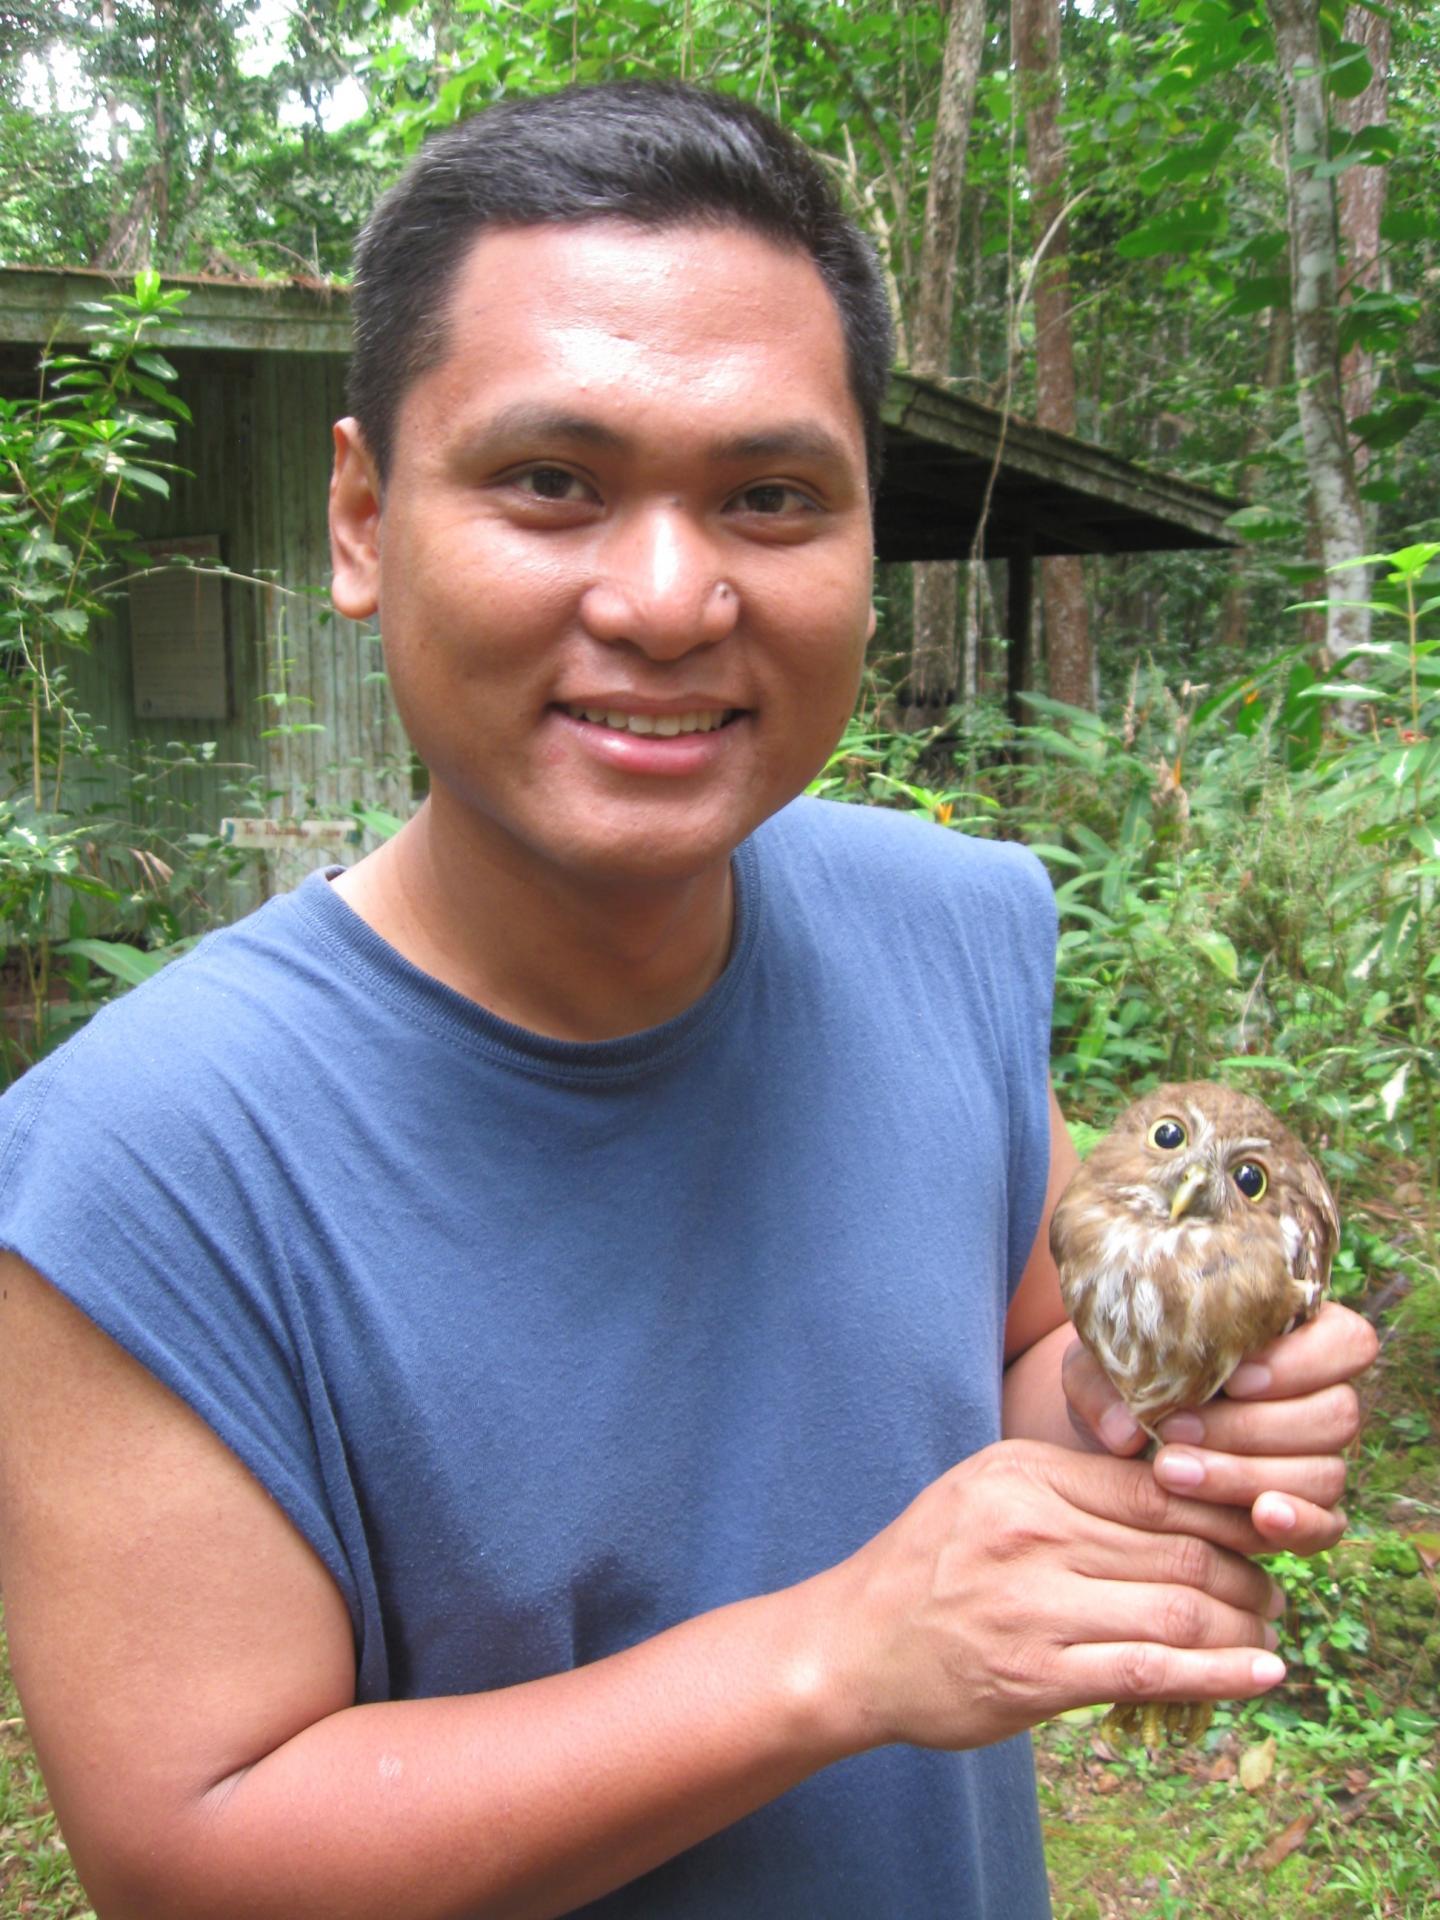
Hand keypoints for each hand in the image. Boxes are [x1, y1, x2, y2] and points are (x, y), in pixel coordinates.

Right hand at [814, 1440, 1286, 1754]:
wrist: (852, 1644)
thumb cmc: (929, 1563)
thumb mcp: (987, 1490)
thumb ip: (1070, 1486)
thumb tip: (1176, 1488)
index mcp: (1025, 1475)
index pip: (1159, 1488)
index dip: (1226, 1510)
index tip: (1256, 1530)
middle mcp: (1032, 1531)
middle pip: (1182, 1546)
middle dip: (1249, 1572)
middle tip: (1273, 1589)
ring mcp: (1034, 1605)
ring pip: (1179, 1607)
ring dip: (1245, 1625)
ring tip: (1268, 1632)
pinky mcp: (1036, 1676)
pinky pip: (1151, 1671)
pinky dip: (1220, 1675)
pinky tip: (1261, 1675)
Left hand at [1063, 1301, 1378, 1553]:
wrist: (1109, 1434)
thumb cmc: (1119, 1381)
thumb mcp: (1100, 1365)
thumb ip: (1104, 1383)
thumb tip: (1126, 1431)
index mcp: (1294, 1338)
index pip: (1347, 1341)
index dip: (1302, 1362)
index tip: (1233, 1377)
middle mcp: (1318, 1398)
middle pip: (1336, 1414)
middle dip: (1251, 1427)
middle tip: (1173, 1430)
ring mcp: (1316, 1458)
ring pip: (1325, 1471)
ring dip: (1248, 1475)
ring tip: (1171, 1473)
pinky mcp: (1303, 1512)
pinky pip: (1327, 1525)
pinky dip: (1299, 1523)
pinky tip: (1261, 1518)